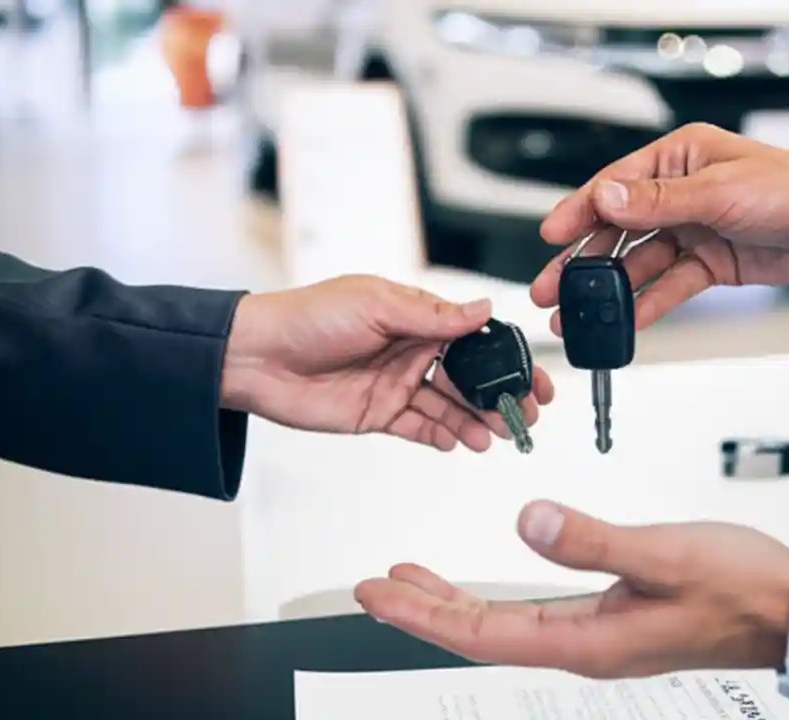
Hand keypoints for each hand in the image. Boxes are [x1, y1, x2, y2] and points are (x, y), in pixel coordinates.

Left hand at [220, 275, 554, 451]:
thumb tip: (483, 309)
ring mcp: (395, 384)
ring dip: (476, 420)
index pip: (473, 338)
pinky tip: (463, 441)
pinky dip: (443, 435)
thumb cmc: (308, 317)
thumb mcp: (376, 304)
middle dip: (499, 395)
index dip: (505, 358)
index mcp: (414, 317)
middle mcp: (410, 350)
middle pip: (469, 377)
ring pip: (449, 407)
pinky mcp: (378, 414)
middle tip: (525, 413)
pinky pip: (420, 428)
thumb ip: (433, 316)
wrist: (256, 357)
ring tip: (497, 433)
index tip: (532, 375)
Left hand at [355, 500, 788, 678]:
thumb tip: (526, 521)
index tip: (376, 591)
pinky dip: (496, 592)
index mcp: (586, 640)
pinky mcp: (611, 616)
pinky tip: (487, 578)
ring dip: (454, 600)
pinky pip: (533, 609)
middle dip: (423, 608)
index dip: (422, 612)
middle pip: (480, 631)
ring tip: (413, 578)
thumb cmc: (739, 587)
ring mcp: (596, 632)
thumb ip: (593, 541)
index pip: (480, 633)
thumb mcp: (665, 556)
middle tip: (374, 586)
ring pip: (503, 621)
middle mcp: (582, 645)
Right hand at [531, 123, 788, 332]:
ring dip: (608, 290)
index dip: (580, 212)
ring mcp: (694, 229)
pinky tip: (624, 322)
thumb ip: (657, 201)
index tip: (551, 236)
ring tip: (576, 313)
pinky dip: (646, 304)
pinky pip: (668, 285)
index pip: (616, 185)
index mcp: (680, 158)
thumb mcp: (720, 192)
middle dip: (582, 260)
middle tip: (550, 286)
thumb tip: (605, 197)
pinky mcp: (710, 263)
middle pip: (618, 228)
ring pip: (639, 262)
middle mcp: (682, 192)